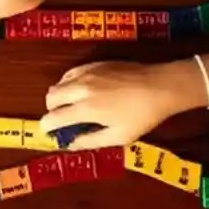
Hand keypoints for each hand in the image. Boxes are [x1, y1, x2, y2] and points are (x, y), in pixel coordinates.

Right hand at [38, 51, 208, 148]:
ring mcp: (87, 73)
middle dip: (52, 110)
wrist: (161, 85)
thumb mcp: (119, 136)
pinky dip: (69, 83)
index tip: (50, 132)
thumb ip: (91, 141)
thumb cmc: (142, 115)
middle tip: (63, 118)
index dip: (47, 127)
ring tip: (72, 104)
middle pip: (50, 98)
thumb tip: (72, 144)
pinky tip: (80, 89)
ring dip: (59, 96)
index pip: (52, 118)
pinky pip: (71, 73)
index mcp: (86, 109)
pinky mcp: (95, 64)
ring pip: (58, 83)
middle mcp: (81, 89)